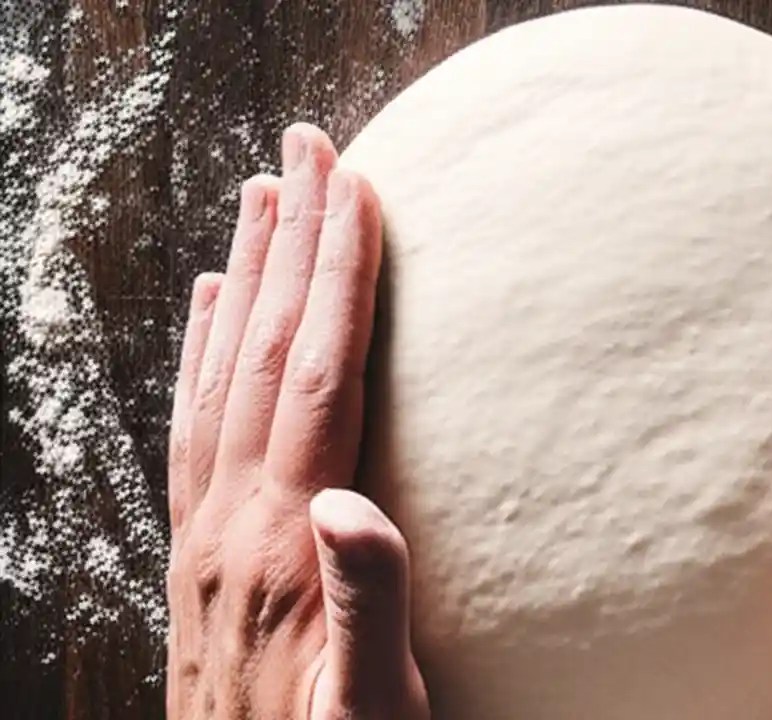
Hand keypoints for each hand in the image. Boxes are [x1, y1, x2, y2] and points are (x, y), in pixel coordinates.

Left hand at [166, 124, 427, 717]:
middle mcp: (228, 522)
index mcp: (280, 547)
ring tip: (261, 197)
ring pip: (218, 374)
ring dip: (242, 277)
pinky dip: (198, 353)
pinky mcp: (195, 549)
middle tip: (309, 145)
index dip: (338, 279)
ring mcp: (201, 533)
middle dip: (289, 241)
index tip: (357, 190)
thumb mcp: (371, 711)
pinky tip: (207, 308)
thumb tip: (352, 506)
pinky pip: (190, 426)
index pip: (316, 379)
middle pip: (260, 351)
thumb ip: (363, 609)